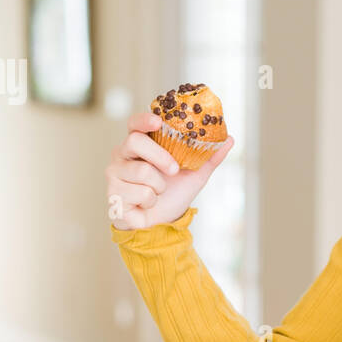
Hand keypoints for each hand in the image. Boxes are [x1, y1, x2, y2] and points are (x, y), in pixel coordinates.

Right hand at [106, 111, 233, 229]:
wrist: (162, 222)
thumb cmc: (173, 193)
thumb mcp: (195, 174)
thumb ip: (209, 157)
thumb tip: (229, 139)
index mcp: (140, 144)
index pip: (135, 124)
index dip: (144, 119)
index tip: (158, 121)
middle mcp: (122, 154)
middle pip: (135, 142)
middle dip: (160, 156)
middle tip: (174, 170)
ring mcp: (114, 173)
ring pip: (141, 172)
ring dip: (159, 187)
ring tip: (158, 191)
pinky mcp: (113, 193)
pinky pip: (139, 193)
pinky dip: (151, 201)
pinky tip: (147, 204)